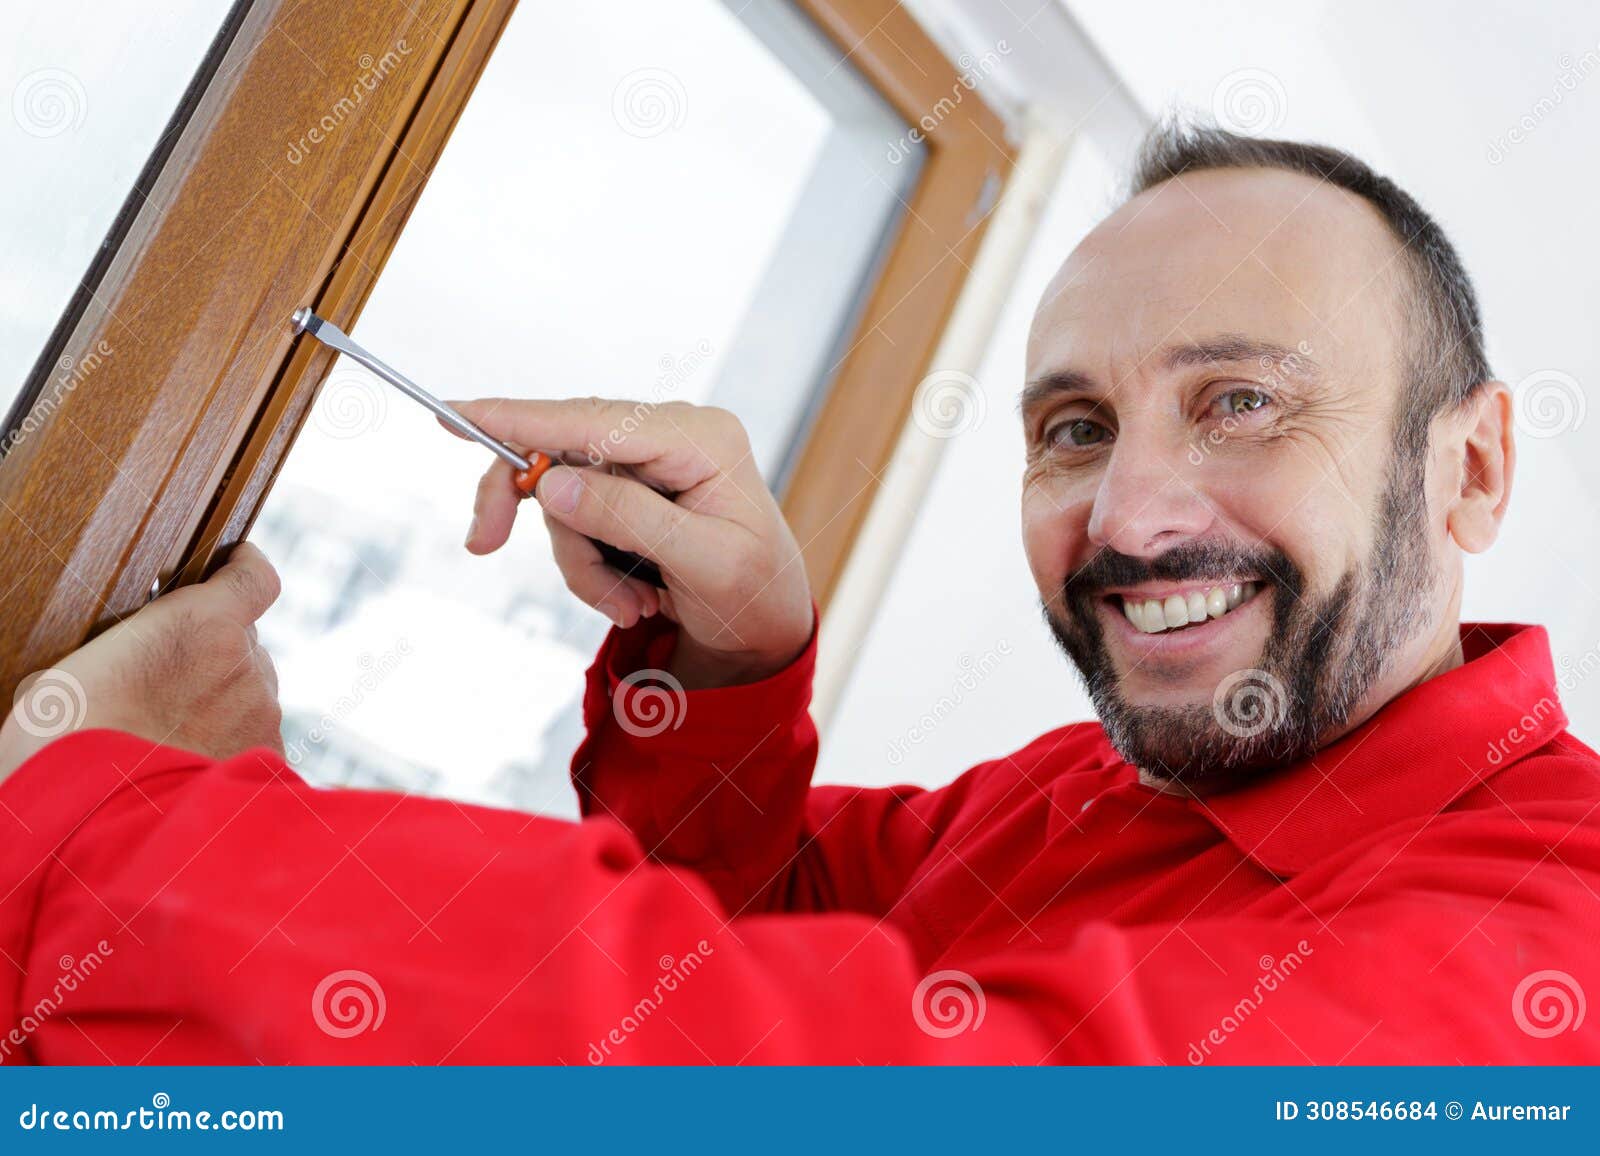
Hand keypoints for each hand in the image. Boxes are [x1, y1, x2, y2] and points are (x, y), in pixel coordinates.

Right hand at [0, 543, 285, 781]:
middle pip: (243, 643)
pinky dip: (229, 743)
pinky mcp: (265, 758)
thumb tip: (132, 653)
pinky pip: (254, 736)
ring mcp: (261, 713)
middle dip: (214, 654)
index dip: (244, 568)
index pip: (254, 577)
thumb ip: (136, 643)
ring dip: (221, 702)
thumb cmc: (66, 735)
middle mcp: (245, 663)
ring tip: (166, 733)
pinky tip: (185, 763)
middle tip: (167, 683)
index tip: (236, 563)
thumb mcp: (83, 665)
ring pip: (250, 692)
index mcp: (202, 623)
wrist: (94, 816)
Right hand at [450, 398, 812, 687]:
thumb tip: (550, 483)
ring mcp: (650, 461)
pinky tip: (635, 596)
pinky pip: (578, 520)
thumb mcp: (703, 564)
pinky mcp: (633, 489)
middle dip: (537, 513)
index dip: (519, 418)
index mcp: (701, 439)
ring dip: (585, 564)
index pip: (594, 421)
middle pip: (563, 453)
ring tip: (632, 606)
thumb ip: (628, 519)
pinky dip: (593, 566)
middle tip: (483, 544)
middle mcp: (672, 436)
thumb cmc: (754, 593)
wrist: (769, 625)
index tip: (454, 412)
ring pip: (565, 499)